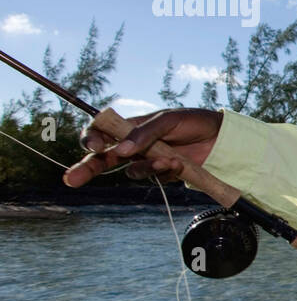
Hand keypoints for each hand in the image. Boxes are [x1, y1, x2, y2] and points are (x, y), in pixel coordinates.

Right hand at [63, 108, 222, 187]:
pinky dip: (165, 172)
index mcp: (129, 127)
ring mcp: (147, 161)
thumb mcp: (168, 120)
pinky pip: (154, 178)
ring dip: (147, 168)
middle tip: (71, 180)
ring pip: (132, 172)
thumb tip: (122, 150)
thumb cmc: (193, 122)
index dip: (92, 139)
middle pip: (103, 160)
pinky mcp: (162, 174)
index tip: (95, 147)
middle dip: (86, 169)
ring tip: (170, 159)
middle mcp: (133, 146)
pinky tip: (179, 164)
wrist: (221, 137)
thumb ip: (144, 133)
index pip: (101, 132)